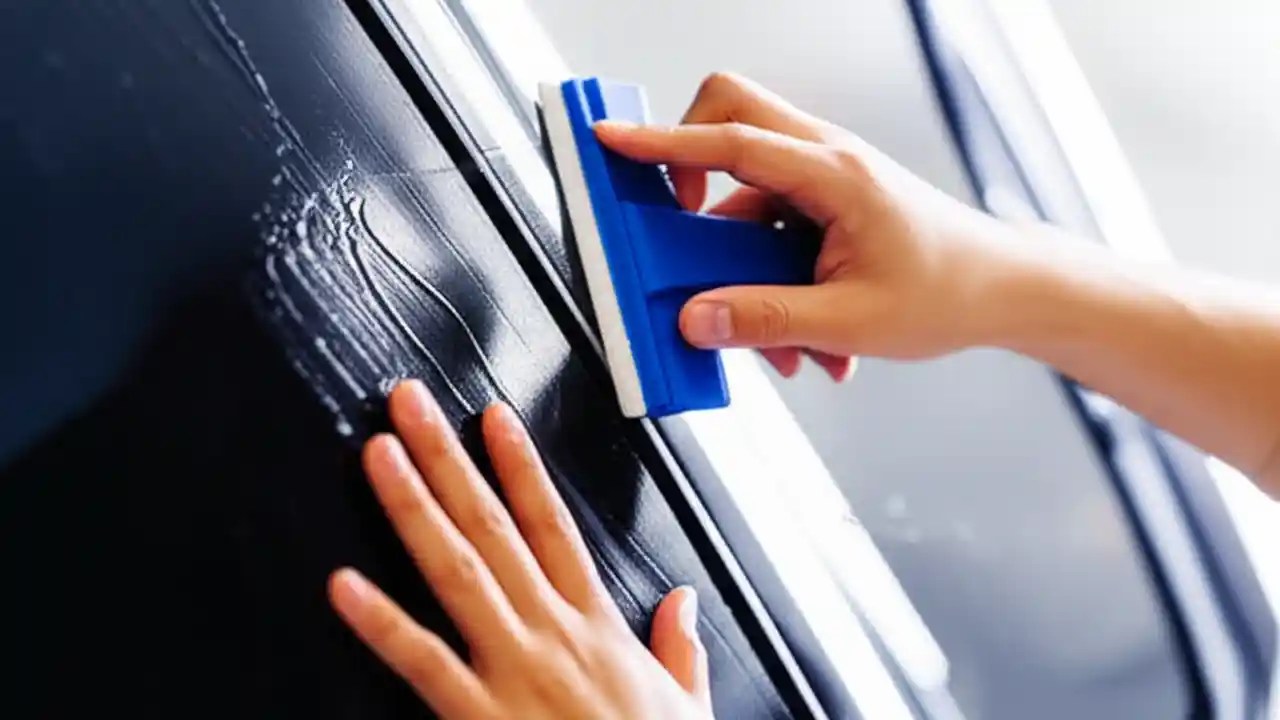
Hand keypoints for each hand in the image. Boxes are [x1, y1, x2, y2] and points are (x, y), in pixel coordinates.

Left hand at [329, 380, 711, 718]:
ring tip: (380, 455)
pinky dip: (381, 622)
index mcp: (596, 626)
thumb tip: (684, 602)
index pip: (553, 526)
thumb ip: (681, 647)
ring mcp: (513, 669)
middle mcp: (551, 632)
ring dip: (415, 506)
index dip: (521, 466)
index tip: (493, 419)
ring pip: (457, 569)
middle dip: (448, 458)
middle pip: (492, 526)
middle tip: (410, 405)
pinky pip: (423, 662)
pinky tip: (344, 584)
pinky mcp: (479, 716)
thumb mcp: (688, 704)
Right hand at [595, 72, 1028, 375]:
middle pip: (731, 120)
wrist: (1003, 290)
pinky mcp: (824, 204)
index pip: (731, 140)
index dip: (662, 142)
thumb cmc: (948, 291)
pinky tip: (802, 335)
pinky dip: (767, 279)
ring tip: (779, 339)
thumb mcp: (849, 321)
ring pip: (744, 191)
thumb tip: (696, 317)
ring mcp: (824, 179)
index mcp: (833, 173)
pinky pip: (768, 226)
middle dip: (686, 163)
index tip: (611, 140)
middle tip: (674, 222)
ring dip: (739, 262)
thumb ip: (764, 318)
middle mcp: (826, 160)